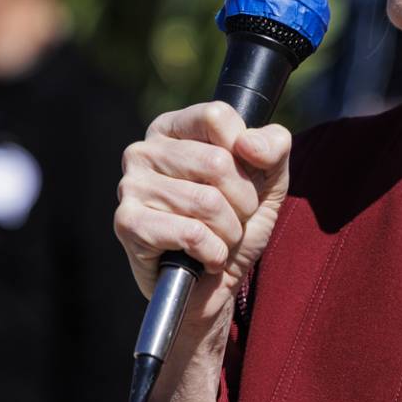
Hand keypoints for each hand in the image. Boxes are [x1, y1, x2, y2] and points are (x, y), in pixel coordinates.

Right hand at [114, 101, 290, 325]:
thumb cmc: (235, 224)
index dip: (247, 154)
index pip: (218, 116)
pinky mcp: (127, 223)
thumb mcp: (268, 180)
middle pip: (217, 161)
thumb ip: (273, 147)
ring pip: (207, 202)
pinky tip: (205, 258)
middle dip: (242, 202)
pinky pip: (191, 233)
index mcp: (173, 129)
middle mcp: (144, 150)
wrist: (214, 286)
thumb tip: (247, 144)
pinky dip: (213, 253)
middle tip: (234, 220)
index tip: (244, 178)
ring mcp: (130, 186)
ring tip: (219, 240)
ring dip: (229, 232)